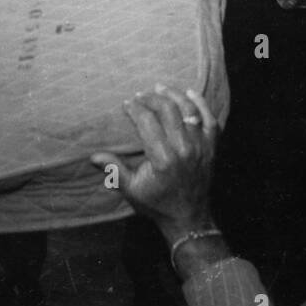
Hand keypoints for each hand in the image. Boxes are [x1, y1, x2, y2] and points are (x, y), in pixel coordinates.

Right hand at [90, 85, 217, 234]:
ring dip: (174, 95)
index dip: (135, 108)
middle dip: (151, 98)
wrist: (188, 218)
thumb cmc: (157, 203)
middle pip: (168, 110)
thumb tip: (94, 156)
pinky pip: (210, 119)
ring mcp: (200, 147)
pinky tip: (191, 93)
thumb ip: (114, 170)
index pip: (148, 121)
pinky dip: (202, 104)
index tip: (127, 104)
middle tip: (140, 95)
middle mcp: (184, 149)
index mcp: (163, 159)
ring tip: (160, 88)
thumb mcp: (132, 190)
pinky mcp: (212, 148)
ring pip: (189, 110)